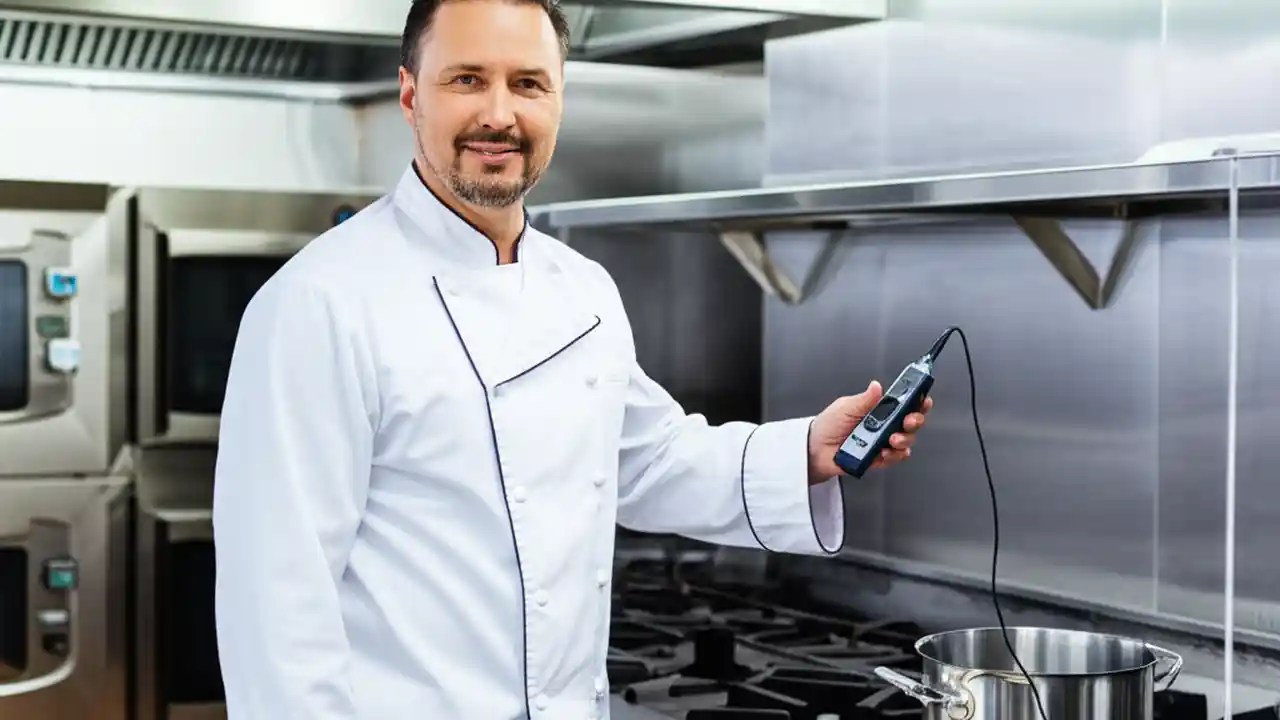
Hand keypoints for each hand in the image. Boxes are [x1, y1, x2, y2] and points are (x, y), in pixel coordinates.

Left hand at [807, 380, 932, 483]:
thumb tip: (877, 386)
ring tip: (891, 439)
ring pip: (906, 442)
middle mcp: (882, 426)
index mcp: (876, 410)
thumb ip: (865, 399)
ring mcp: (880, 443)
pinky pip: (893, 459)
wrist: (813, 450)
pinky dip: (893, 456)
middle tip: (908, 421)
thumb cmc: (825, 426)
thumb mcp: (845, 407)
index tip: (923, 401)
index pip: (902, 404)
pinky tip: (884, 452)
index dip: (916, 402)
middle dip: (915, 421)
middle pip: (910, 423)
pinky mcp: (876, 460)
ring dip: (904, 440)